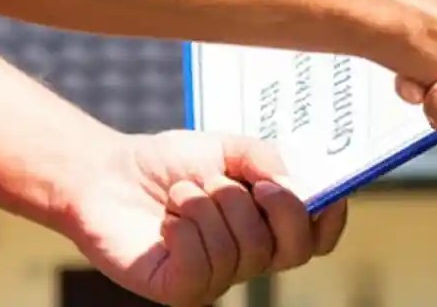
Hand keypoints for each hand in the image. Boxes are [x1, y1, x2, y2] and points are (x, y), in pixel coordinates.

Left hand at [58, 131, 346, 306]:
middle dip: (271, 208)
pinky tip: (168, 219)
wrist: (108, 173)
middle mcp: (248, 258)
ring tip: (183, 192)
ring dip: (210, 207)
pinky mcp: (179, 290)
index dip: (329, 219)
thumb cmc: (169, 163)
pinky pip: (202, 268)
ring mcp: (215, 279)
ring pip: (243, 252)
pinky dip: (186, 230)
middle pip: (292, 250)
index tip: (320, 190)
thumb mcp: (226, 146)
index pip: (317, 239)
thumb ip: (266, 158)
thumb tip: (292, 183)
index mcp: (267, 224)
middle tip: (234, 179)